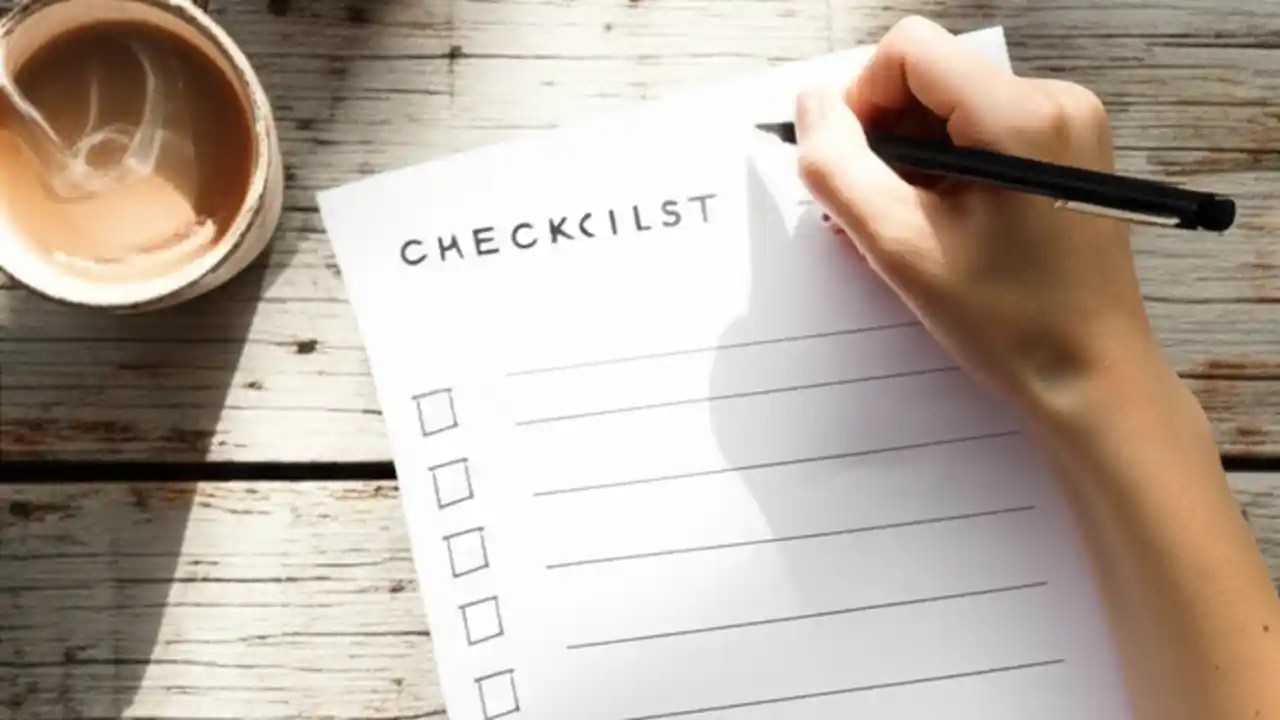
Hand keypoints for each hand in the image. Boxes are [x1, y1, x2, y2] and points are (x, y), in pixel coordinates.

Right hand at [796, 16, 1162, 420]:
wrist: (1091, 378)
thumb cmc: (1012, 323)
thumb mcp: (901, 247)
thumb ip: (839, 168)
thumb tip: (811, 108)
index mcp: (1021, 117)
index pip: (909, 50)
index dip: (860, 99)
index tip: (851, 163)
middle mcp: (1054, 103)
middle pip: (930, 77)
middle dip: (884, 137)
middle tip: (869, 210)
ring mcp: (1066, 126)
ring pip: (950, 109)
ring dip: (910, 160)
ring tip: (902, 228)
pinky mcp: (1066, 153)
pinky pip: (981, 133)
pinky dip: (944, 172)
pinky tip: (935, 226)